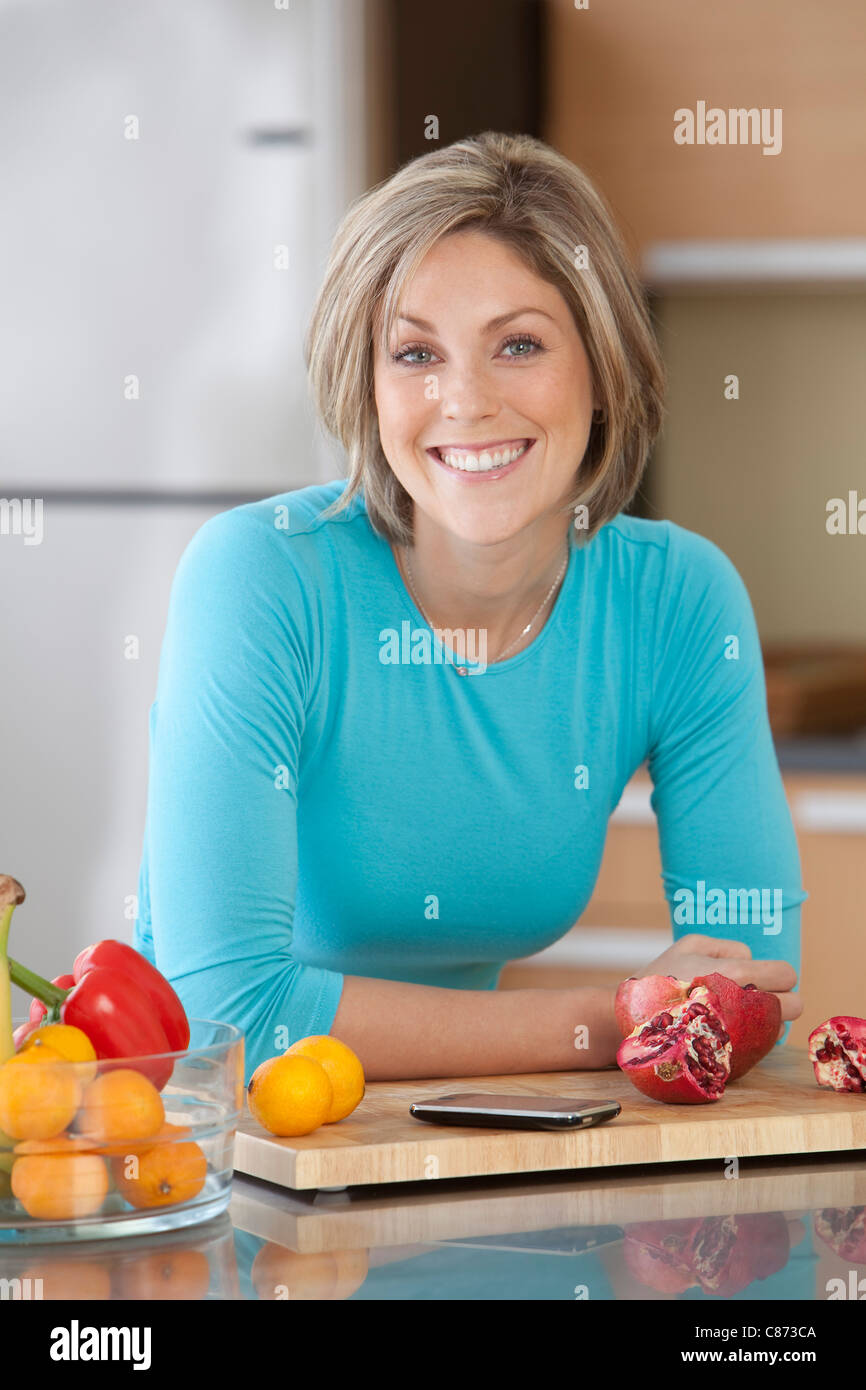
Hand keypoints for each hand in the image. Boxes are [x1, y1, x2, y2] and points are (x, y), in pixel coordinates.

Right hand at [639, 933, 801, 1031]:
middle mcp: (742, 1006)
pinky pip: (759, 1047)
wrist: (633, 1019)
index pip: (785, 974)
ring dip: (767, 1020)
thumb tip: (752, 960)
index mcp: (734, 974)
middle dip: (782, 999)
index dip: (779, 974)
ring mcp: (739, 1036)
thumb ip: (728, 947)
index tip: (766, 977)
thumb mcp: (690, 944)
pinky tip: (727, 1028)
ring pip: (778, 1029)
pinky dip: (751, 1037)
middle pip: (793, 1005)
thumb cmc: (661, 977)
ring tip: (737, 1013)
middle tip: (759, 997)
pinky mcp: (731, 1058)